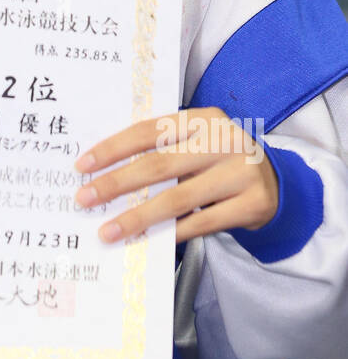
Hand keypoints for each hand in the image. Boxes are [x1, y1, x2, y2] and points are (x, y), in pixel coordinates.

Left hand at [72, 106, 278, 244]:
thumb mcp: (197, 143)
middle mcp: (224, 140)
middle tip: (86, 199)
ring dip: (137, 217)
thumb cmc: (220, 161)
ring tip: (108, 230)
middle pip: (159, 164)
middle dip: (116, 183)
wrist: (275, 184)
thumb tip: (105, 171)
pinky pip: (201, 222)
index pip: (149, 130)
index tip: (83, 166)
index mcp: (204, 118)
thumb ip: (163, 149)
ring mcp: (241, 172)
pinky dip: (171, 233)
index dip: (113, 148)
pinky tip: (146, 241)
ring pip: (177, 198)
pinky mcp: (252, 203)